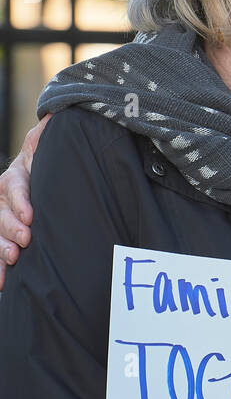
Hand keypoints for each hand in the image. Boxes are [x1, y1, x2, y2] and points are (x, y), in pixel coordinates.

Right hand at [0, 115, 47, 286]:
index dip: (19, 201)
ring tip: (13, 259)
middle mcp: (4, 195)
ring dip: (0, 248)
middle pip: (0, 212)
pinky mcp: (6, 234)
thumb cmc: (54, 158)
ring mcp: (2, 215)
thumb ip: (52, 132)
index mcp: (18, 174)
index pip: (14, 186)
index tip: (30, 216)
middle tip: (25, 240)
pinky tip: (1, 284)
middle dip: (10, 227)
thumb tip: (57, 114)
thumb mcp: (52, 142)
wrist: (51, 172)